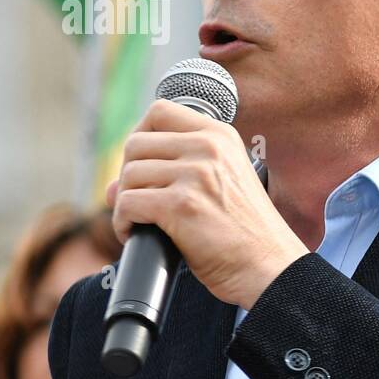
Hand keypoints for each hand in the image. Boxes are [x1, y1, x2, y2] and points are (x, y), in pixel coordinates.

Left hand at [106, 99, 308, 308]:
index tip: (144, 164)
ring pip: (128, 175)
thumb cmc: (245, 234)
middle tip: (141, 202)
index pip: (160, 111)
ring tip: (140, 222)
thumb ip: (172, 174)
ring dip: (125, 203)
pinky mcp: (181, 204)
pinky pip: (126, 203)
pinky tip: (137, 234)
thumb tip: (110, 187)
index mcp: (221, 136)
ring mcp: (196, 174)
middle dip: (129, 176)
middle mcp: (209, 147)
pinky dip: (123, 223)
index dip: (141, 136)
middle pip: (135, 144)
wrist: (268, 267)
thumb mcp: (220, 187)